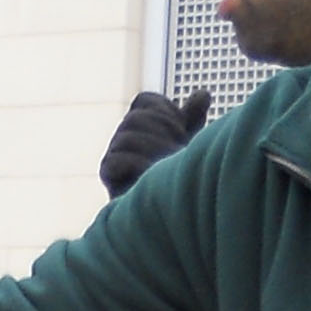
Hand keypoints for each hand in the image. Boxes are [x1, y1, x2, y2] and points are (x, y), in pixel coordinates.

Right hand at [99, 89, 213, 200]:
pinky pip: (116, 159)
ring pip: (127, 136)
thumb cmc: (179, 182)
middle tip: (177, 152)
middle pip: (136, 117)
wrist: (173, 217)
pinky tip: (151, 176)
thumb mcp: (189, 147)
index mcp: (142, 126)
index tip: (182, 129)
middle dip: (164, 131)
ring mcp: (113, 155)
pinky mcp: (108, 174)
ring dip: (154, 150)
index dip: (166, 111)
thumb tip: (203, 94)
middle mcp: (123, 138)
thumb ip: (191, 121)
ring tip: (167, 167)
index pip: (145, 101)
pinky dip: (138, 165)